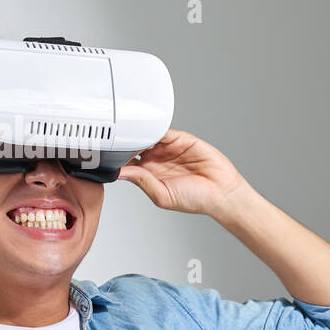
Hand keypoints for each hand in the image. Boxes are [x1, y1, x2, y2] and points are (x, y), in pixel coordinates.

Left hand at [118, 129, 252, 217]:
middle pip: (134, 147)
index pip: (127, 162)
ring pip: (147, 137)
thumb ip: (143, 182)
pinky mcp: (181, 139)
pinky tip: (146, 132)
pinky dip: (154, 129)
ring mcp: (168, 149)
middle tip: (114, 141)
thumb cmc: (195, 199)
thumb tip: (121, 173)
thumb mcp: (162, 196)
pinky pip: (164, 131)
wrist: (221, 192)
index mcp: (149, 175)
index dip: (118, 158)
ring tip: (128, 135)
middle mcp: (157, 160)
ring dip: (138, 135)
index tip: (107, 155)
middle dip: (125, 143)